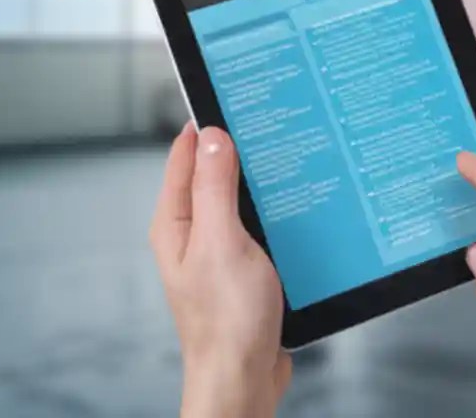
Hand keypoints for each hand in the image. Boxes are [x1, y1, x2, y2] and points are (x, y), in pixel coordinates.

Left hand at [150, 124, 291, 417]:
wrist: (244, 377)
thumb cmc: (227, 321)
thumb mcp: (221, 241)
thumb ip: (216, 187)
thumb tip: (215, 137)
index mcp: (176, 222)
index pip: (186, 155)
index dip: (209, 124)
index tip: (235, 97)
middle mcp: (193, 233)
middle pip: (215, 173)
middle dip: (241, 147)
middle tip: (272, 121)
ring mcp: (218, 251)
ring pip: (241, 199)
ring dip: (263, 181)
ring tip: (290, 156)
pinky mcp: (244, 267)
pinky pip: (259, 225)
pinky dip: (276, 211)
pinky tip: (299, 206)